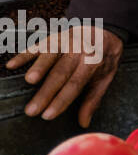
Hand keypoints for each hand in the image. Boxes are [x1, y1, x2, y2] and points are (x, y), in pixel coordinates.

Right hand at [5, 25, 124, 127]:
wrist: (108, 31)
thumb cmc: (103, 60)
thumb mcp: (105, 78)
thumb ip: (93, 100)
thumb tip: (84, 123)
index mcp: (93, 63)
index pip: (75, 84)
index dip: (61, 100)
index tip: (48, 115)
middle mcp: (80, 51)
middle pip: (61, 73)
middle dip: (46, 92)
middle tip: (31, 110)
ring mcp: (66, 42)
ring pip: (51, 56)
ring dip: (39, 68)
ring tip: (29, 81)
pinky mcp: (54, 37)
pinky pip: (38, 45)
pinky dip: (24, 54)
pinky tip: (12, 65)